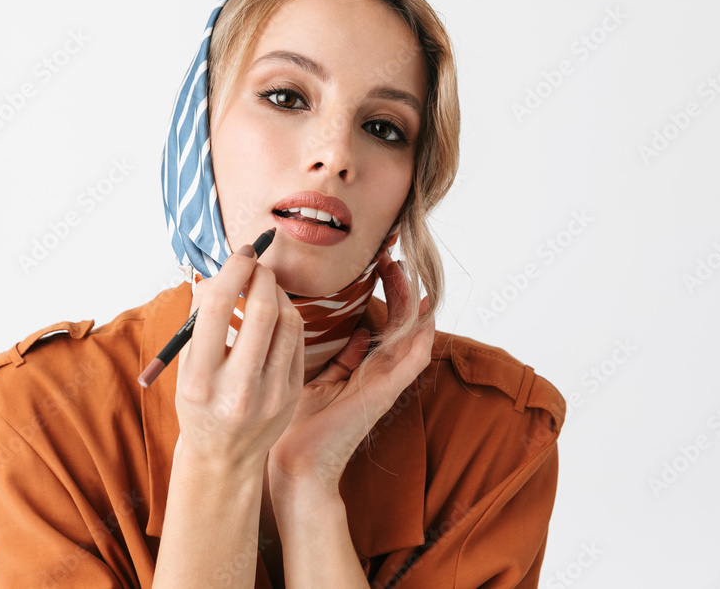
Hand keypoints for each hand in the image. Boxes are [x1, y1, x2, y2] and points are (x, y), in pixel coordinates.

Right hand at [175, 244, 304, 474]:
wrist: (223, 459)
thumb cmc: (198, 404)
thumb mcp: (185, 366)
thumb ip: (200, 319)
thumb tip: (222, 272)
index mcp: (200, 380)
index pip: (219, 307)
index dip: (233, 270)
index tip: (240, 254)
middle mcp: (237, 389)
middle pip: (261, 310)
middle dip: (261, 276)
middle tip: (256, 264)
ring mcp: (270, 394)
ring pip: (288, 322)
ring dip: (278, 293)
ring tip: (264, 286)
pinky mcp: (292, 395)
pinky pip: (297, 341)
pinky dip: (288, 317)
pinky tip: (276, 312)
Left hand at [266, 252, 434, 495]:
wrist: (296, 461)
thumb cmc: (300, 424)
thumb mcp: (316, 377)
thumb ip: (338, 356)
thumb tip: (354, 329)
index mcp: (362, 371)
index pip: (383, 324)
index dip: (385, 294)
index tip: (378, 264)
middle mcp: (378, 375)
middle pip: (400, 324)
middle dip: (399, 289)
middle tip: (391, 259)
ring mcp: (385, 384)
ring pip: (412, 337)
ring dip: (411, 303)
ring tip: (404, 273)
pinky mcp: (385, 393)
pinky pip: (413, 361)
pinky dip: (422, 335)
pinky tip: (423, 311)